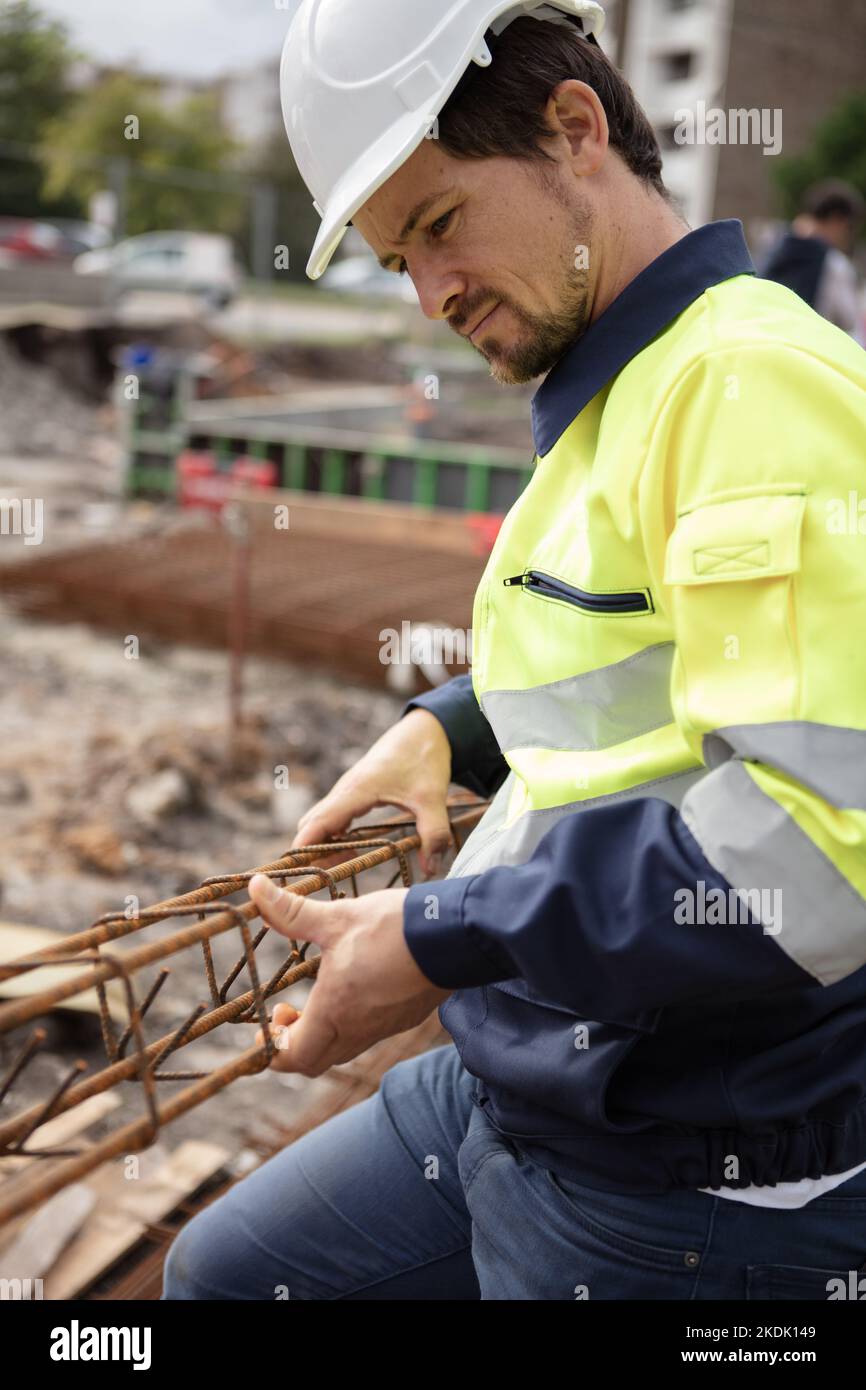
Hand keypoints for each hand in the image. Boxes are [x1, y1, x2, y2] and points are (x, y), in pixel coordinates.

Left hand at [250, 873, 449, 1074]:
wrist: (452, 936)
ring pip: (342, 1051)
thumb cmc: (392, 928)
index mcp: (333, 1011)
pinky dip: (349, 1026)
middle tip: (287, 1011)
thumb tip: (253, 888)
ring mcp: (384, 1028)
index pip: (292, 1057)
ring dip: (321, 1034)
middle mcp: (357, 1030)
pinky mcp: (404, 1019)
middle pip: (314, 1062)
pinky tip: (354, 991)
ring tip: (319, 996)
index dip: (272, 1051)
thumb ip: (291, 911)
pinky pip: (368, 1037)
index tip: (265, 1028)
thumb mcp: (336, 917)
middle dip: (293, 1044)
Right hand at [292, 709, 452, 875]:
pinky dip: (332, 834)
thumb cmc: (424, 759)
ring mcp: (346, 791)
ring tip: (343, 867)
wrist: (424, 730)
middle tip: (332, 879)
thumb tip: (431, 871)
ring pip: (320, 820)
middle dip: (313, 853)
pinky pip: (332, 816)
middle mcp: (344, 791)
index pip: (317, 823)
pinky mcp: (353, 792)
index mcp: (356, 791)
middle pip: (311, 825)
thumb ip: (433, 834)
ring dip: (323, 844)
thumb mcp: (433, 799)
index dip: (304, 849)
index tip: (300, 874)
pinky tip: (352, 849)